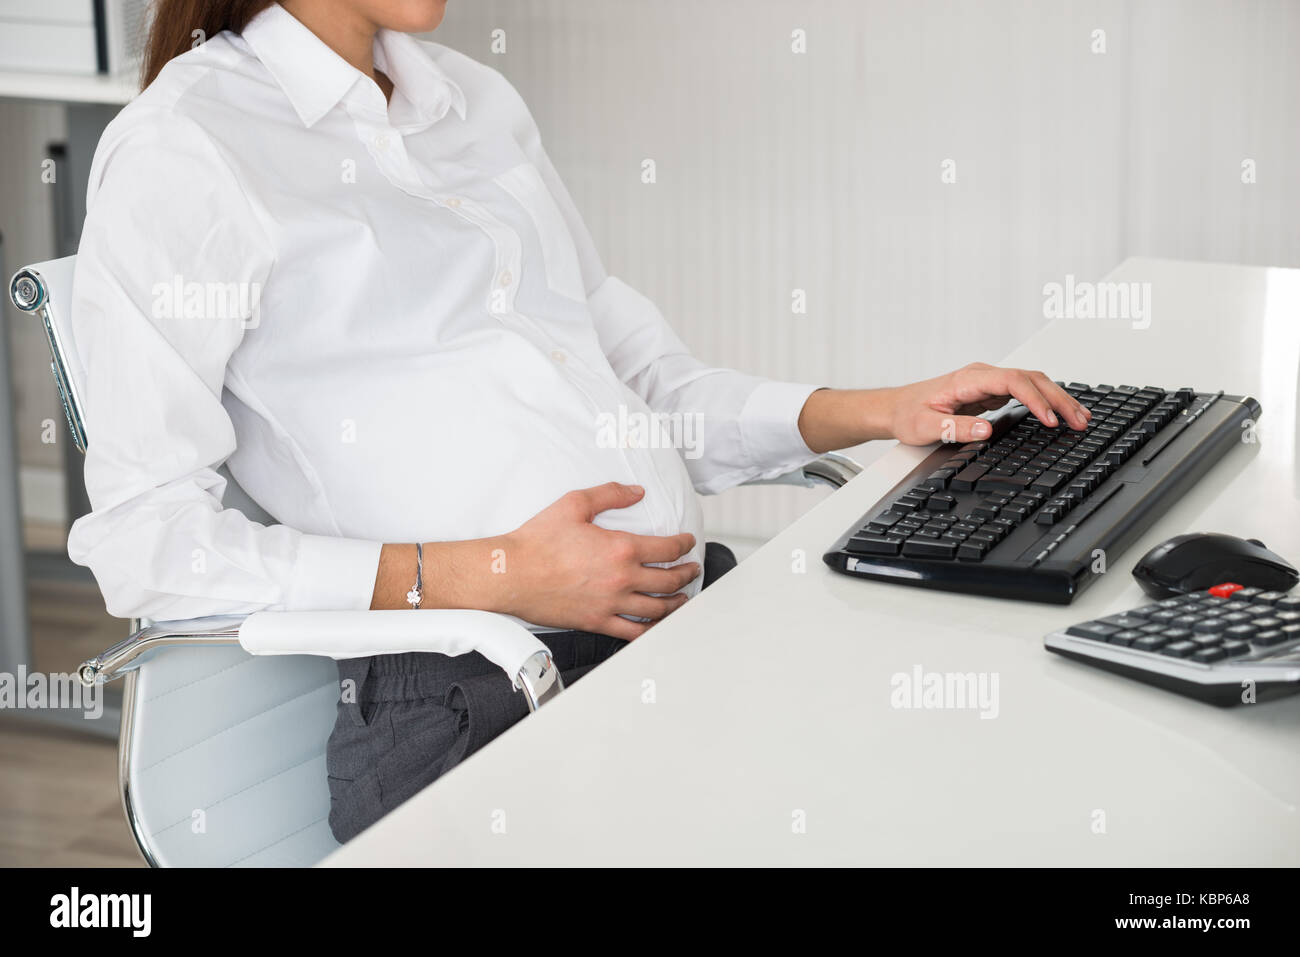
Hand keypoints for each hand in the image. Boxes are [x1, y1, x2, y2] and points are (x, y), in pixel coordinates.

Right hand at [494, 482, 699, 639]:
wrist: (512, 573)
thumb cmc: (538, 541)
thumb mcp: (575, 504)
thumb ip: (610, 494)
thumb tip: (636, 492)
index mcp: (621, 549)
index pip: (667, 549)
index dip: (683, 545)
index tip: (687, 543)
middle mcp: (621, 579)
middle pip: (669, 580)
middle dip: (686, 574)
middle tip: (692, 569)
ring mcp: (610, 604)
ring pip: (657, 609)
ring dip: (676, 603)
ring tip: (682, 598)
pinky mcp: (596, 622)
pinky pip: (632, 632)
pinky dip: (651, 630)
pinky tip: (657, 626)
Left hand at [887, 362, 1090, 445]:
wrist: (896, 408)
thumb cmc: (908, 415)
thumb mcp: (925, 427)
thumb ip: (954, 428)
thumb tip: (986, 430)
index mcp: (969, 380)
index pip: (1013, 381)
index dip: (1035, 399)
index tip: (1049, 420)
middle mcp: (983, 376)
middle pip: (1031, 379)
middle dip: (1058, 399)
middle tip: (1080, 421)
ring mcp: (989, 383)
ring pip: (1033, 383)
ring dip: (1058, 399)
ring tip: (1080, 418)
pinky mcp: (991, 392)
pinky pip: (1026, 392)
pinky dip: (1046, 403)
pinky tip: (1060, 415)